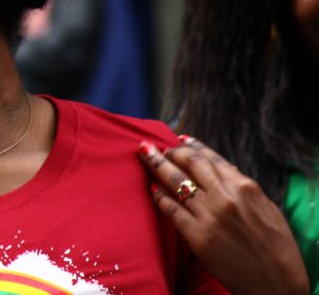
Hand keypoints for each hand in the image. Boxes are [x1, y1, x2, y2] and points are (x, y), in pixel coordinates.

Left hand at [139, 136, 308, 294]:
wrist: (276, 283)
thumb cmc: (277, 248)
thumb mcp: (266, 209)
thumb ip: (242, 190)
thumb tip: (222, 172)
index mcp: (245, 186)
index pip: (211, 158)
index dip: (191, 146)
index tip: (178, 139)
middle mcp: (225, 196)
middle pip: (189, 163)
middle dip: (169, 152)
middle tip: (153, 146)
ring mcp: (210, 215)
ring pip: (175, 181)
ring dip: (156, 165)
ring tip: (144, 154)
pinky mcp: (197, 236)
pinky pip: (171, 209)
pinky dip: (159, 196)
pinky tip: (152, 188)